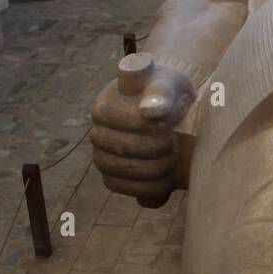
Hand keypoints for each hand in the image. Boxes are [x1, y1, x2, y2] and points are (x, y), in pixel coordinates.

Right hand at [90, 61, 194, 207]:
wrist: (174, 113)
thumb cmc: (169, 93)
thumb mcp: (169, 84)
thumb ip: (161, 93)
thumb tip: (150, 111)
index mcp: (104, 107)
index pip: (122, 123)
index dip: (150, 127)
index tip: (169, 125)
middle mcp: (98, 133)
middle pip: (122, 150)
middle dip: (154, 149)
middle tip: (174, 143)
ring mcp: (103, 156)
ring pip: (120, 173)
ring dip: (153, 170)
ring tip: (173, 159)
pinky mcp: (113, 176)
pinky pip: (124, 189)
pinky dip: (149, 188)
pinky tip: (169, 178)